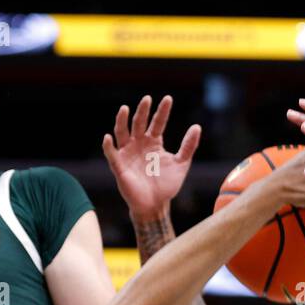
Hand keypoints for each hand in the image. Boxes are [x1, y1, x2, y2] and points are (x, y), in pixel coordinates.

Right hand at [102, 95, 200, 221]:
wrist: (155, 206)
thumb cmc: (166, 186)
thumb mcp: (181, 164)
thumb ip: (188, 146)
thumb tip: (197, 127)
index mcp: (153, 142)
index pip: (157, 122)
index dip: (162, 111)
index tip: (168, 99)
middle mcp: (139, 144)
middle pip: (139, 123)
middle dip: (142, 111)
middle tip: (147, 99)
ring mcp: (128, 153)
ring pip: (122, 132)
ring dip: (122, 121)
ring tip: (125, 109)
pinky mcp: (119, 166)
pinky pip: (112, 154)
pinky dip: (108, 146)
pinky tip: (108, 137)